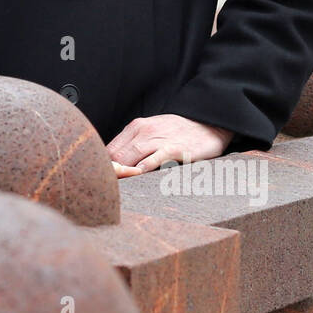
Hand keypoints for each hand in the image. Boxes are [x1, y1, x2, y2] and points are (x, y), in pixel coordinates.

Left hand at [106, 115, 233, 175]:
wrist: (209, 124)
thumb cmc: (178, 132)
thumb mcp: (152, 132)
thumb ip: (134, 144)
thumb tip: (115, 163)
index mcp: (135, 128)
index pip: (110, 149)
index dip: (104, 166)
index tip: (103, 180)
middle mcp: (143, 131)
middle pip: (116, 154)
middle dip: (110, 172)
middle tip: (107, 188)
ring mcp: (158, 139)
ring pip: (131, 156)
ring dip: (122, 172)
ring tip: (118, 187)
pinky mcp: (174, 148)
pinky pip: (154, 158)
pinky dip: (144, 167)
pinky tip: (138, 176)